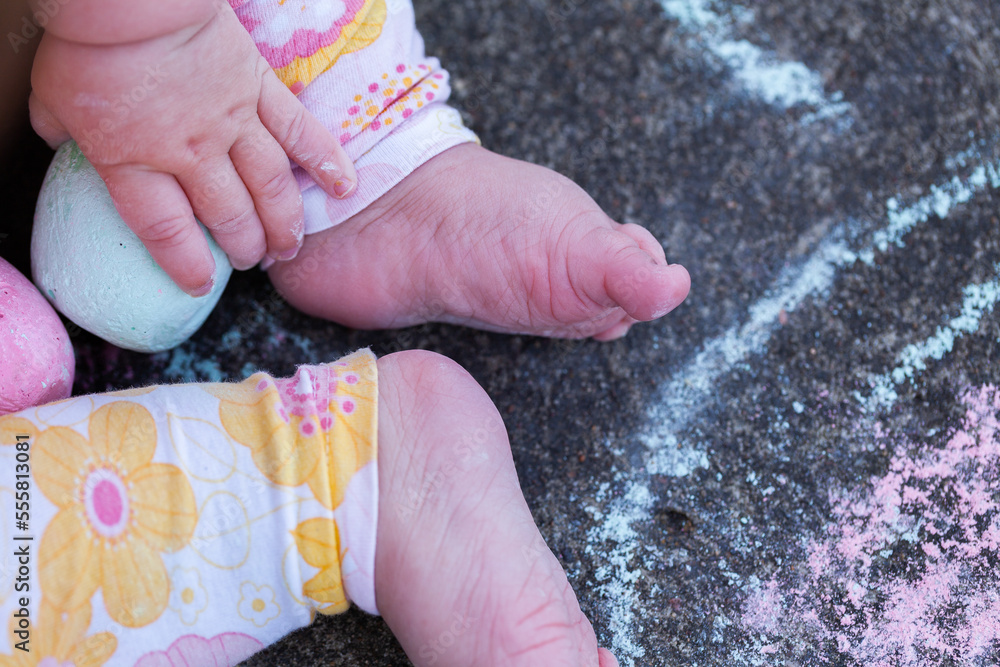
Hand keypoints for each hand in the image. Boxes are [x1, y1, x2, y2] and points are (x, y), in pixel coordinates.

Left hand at [29, 4, 356, 294]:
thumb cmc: (91, 44)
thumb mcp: (54, 96)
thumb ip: (62, 130)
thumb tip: (60, 141)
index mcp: (135, 162)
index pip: (166, 231)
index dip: (186, 264)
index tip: (198, 283)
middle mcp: (191, 154)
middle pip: (228, 216)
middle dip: (243, 247)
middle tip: (250, 262)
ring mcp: (233, 124)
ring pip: (269, 188)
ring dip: (284, 223)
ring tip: (289, 246)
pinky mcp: (259, 91)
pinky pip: (300, 134)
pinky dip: (325, 163)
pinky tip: (344, 188)